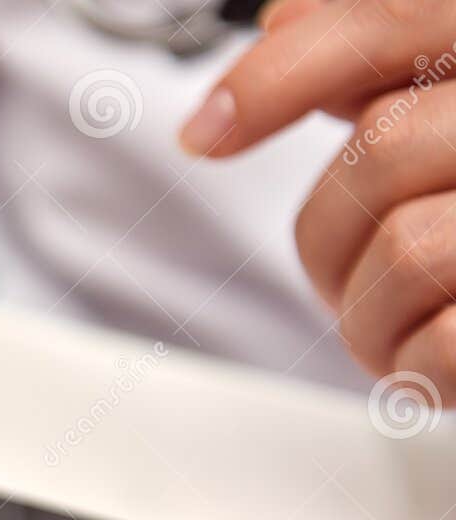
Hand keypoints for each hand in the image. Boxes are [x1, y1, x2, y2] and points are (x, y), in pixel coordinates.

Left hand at [180, 0, 455, 389]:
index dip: (279, 77)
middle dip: (337, 238)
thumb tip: (282, 22)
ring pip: (407, 250)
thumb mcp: (446, 120)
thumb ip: (381, 60)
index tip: (205, 134)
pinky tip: (442, 357)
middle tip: (362, 275)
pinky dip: (420, 367)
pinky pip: (443, 343)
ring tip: (410, 321)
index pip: (386, 24)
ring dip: (375, 316)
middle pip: (382, 150)